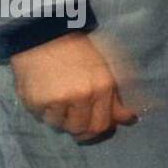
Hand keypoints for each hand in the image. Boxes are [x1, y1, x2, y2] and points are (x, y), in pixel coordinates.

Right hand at [10, 33, 136, 141]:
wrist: (46, 37)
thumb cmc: (79, 53)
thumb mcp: (105, 70)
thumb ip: (117, 98)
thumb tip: (130, 119)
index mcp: (103, 87)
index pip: (101, 125)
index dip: (95, 129)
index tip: (90, 125)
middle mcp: (82, 96)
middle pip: (80, 130)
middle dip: (78, 128)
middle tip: (73, 116)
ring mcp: (58, 100)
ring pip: (59, 126)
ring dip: (60, 119)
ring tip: (59, 100)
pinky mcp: (36, 102)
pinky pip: (41, 118)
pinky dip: (44, 112)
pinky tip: (46, 95)